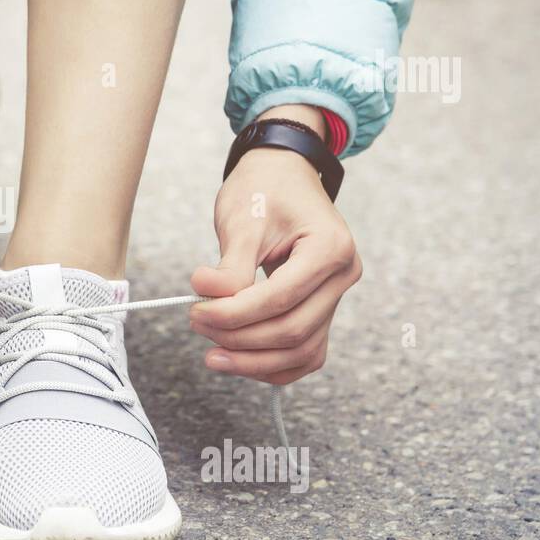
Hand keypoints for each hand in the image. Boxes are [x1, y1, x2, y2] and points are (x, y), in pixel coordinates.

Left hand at [188, 107, 361, 384]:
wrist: (282, 175)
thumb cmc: (265, 189)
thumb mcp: (242, 219)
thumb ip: (229, 266)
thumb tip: (207, 299)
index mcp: (330, 248)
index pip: (280, 298)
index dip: (234, 313)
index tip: (196, 310)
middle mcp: (343, 275)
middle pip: (293, 330)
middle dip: (240, 337)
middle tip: (198, 323)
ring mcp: (337, 296)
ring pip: (301, 350)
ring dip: (254, 360)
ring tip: (212, 355)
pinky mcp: (322, 310)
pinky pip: (305, 353)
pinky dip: (273, 364)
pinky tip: (238, 361)